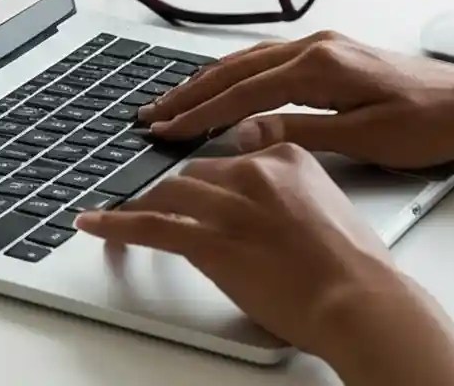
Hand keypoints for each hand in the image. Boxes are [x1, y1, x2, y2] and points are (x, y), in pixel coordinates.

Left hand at [73, 143, 405, 357]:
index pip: (234, 154)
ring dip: (144, 202)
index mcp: (288, 158)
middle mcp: (254, 173)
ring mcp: (228, 206)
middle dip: (179, 191)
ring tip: (121, 211)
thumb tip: (276, 204)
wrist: (358, 297)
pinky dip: (116, 224)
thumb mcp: (332, 205)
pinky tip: (95, 223)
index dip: (214, 177)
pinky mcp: (209, 242)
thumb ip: (296, 192)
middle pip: (197, 171)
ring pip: (170, 192)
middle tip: (166, 205)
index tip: (203, 186)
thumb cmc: (355, 266)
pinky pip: (150, 226)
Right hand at [141, 31, 453, 168]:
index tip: (165, 132)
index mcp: (321, 66)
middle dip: (191, 93)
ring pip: (251, 61)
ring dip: (210, 82)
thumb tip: (244, 133)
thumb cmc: (428, 124)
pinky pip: (271, 61)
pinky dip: (239, 75)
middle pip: (237, 69)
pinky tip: (226, 87)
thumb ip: (299, 133)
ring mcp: (327, 46)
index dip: (199, 115)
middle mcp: (318, 46)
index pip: (243, 93)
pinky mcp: (336, 54)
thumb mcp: (362, 139)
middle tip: (152, 115)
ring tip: (175, 102)